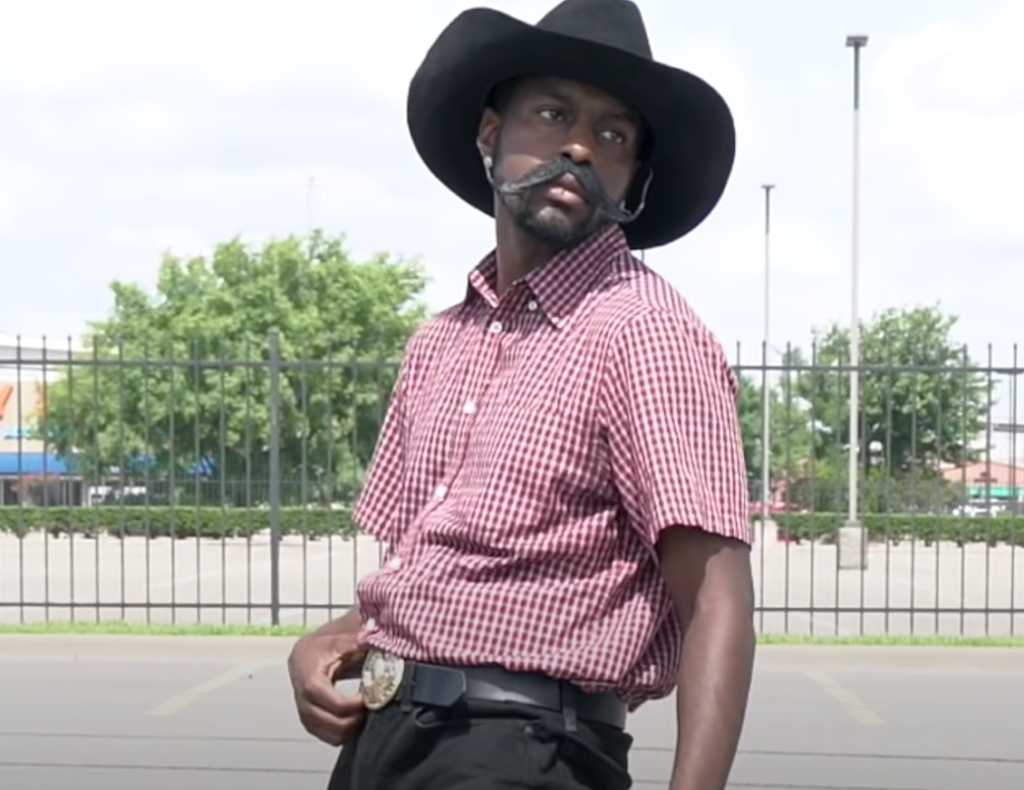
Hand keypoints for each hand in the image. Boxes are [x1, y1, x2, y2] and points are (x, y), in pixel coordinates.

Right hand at [287, 631, 367, 745]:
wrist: (312, 652)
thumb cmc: (326, 645)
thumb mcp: (341, 639)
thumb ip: (354, 642)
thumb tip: (370, 641)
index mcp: (306, 670)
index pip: (319, 693)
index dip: (344, 702)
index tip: (365, 700)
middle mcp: (300, 692)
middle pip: (320, 717)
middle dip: (348, 719)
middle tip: (369, 710)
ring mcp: (303, 708)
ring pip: (322, 730)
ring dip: (346, 730)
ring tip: (364, 717)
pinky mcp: (309, 719)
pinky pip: (324, 735)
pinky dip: (341, 734)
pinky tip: (356, 723)